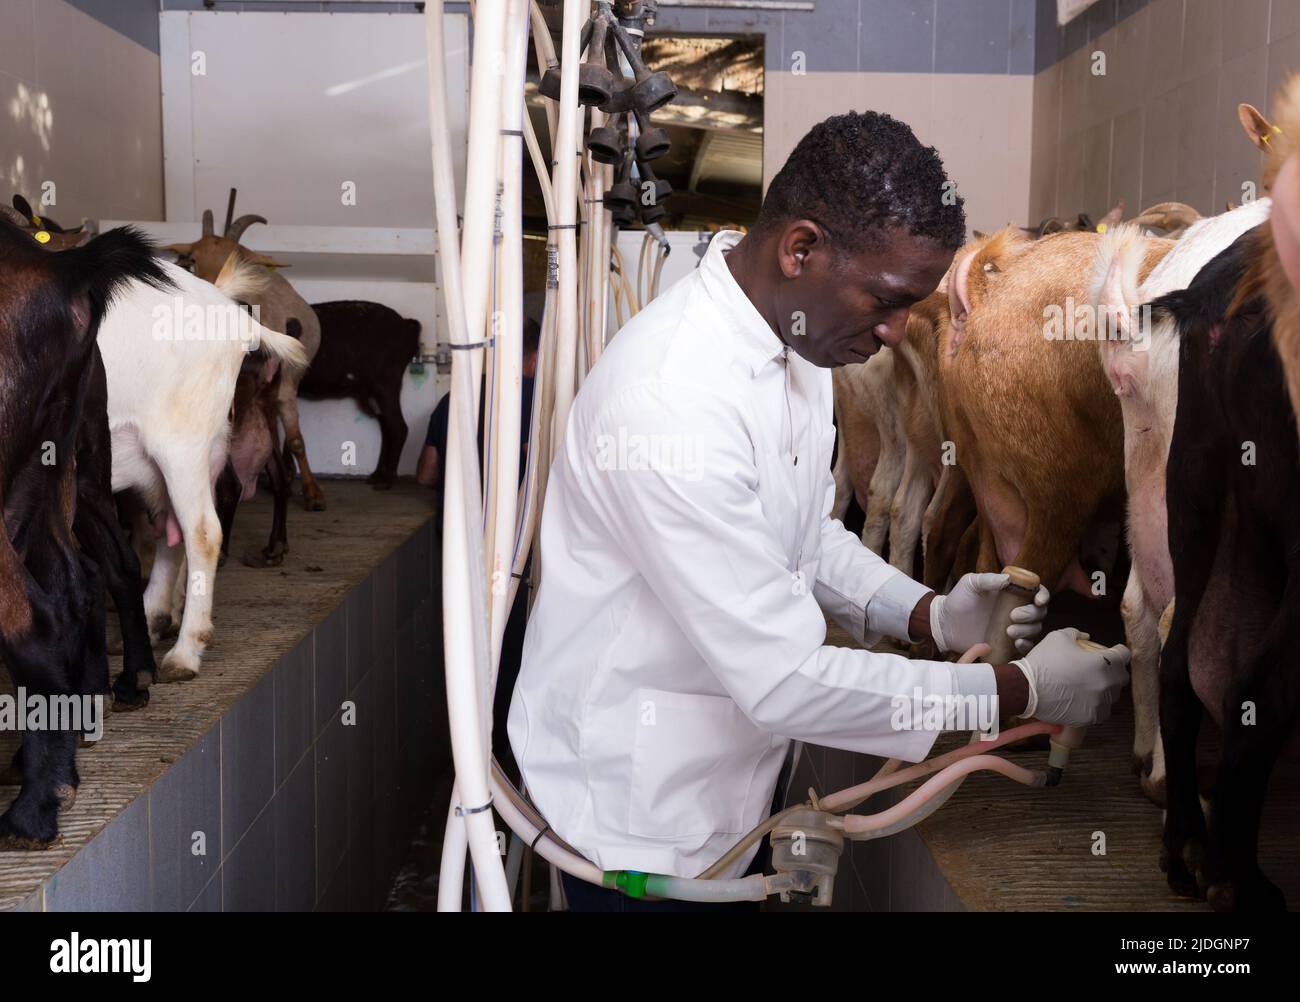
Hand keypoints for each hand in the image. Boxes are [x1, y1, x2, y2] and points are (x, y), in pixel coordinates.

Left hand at [928, 572, 1049, 653]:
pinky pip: (1026, 646)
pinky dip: (1026, 645)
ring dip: (1028, 630)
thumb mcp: (971, 583)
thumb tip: (1008, 579)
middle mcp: (1016, 610)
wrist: (945, 624)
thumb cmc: (958, 600)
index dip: (1043, 596)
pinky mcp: (1007, 644)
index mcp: (1012, 594)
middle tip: (1013, 616)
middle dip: (1031, 614)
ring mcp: (1013, 627)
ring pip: (1035, 629)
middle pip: (1039, 612)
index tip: (1038, 600)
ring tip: (1009, 631)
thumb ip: (988, 579)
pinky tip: (1016, 643)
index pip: (1036, 592)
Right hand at [1012, 627, 1129, 725]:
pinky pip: (1101, 711)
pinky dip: (1096, 705)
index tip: (1113, 651)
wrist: (1024, 688)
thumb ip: (1076, 634)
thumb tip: (1085, 636)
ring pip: (1112, 696)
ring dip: (1105, 689)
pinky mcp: (1090, 718)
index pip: (1124, 655)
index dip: (1118, 651)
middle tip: (1100, 668)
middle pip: (1121, 677)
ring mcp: (1099, 703)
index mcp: (1103, 663)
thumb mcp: (1058, 637)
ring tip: (1090, 685)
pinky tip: (1084, 699)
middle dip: (1114, 671)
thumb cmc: (1043, 661)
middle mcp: (1106, 685)